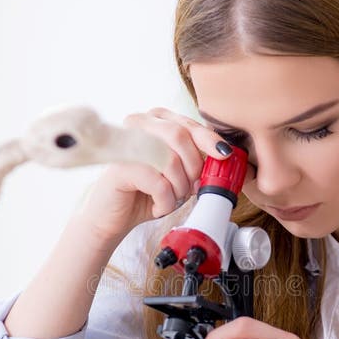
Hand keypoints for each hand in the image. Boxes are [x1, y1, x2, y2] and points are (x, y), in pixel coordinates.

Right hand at [74, 107, 237, 244]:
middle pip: (180, 136)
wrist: (114, 218)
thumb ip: (195, 159)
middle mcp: (138, 125)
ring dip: (179, 188)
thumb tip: (222, 156)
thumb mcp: (177, 173)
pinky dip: (166, 201)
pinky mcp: (119, 168)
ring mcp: (126, 144)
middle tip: (191, 189)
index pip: (188, 124)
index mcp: (155, 121)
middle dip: (193, 167)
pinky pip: (158, 183)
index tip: (224, 154)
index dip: (209, 139)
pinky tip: (159, 207)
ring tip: (172, 200)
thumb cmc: (146, 193)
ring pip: (170, 160)